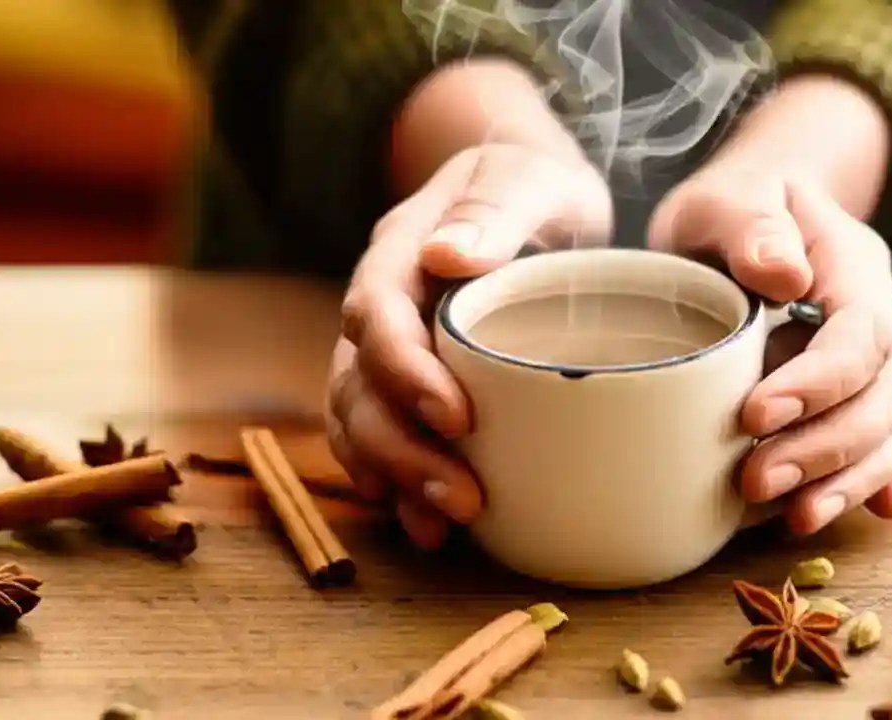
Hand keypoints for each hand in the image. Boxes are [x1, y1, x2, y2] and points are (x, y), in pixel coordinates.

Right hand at [329, 144, 610, 547]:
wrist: (532, 203)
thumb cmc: (534, 187)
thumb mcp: (527, 179)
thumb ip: (494, 209)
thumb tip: (445, 252)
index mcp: (400, 252)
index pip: (376, 313)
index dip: (403, 370)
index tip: (456, 417)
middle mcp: (381, 307)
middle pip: (357, 383)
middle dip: (400, 447)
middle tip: (461, 496)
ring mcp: (388, 351)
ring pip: (358, 421)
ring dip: (394, 477)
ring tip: (442, 527)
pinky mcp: (409, 388)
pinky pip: (380, 440)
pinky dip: (397, 486)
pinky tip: (430, 527)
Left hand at [650, 167, 891, 534]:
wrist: (756, 212)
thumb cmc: (736, 202)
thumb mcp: (728, 194)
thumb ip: (751, 224)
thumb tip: (784, 275)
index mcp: (854, 266)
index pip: (861, 333)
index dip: (819, 381)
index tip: (755, 415)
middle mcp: (879, 319)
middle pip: (883, 394)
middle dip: (826, 447)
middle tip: (756, 482)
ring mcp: (876, 363)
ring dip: (849, 479)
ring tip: (794, 518)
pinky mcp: (855, 397)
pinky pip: (883, 445)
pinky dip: (871, 483)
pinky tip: (859, 515)